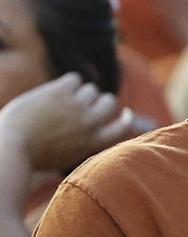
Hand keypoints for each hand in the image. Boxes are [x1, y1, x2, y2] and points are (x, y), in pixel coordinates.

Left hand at [0, 73, 148, 171]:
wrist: (10, 146)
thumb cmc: (31, 157)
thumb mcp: (65, 157)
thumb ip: (83, 144)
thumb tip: (94, 135)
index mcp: (93, 142)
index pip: (124, 127)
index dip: (126, 118)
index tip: (124, 114)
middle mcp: (90, 123)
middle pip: (110, 102)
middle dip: (100, 101)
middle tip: (86, 103)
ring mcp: (76, 107)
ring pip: (91, 89)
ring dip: (80, 92)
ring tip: (63, 99)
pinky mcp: (59, 92)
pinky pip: (74, 79)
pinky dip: (68, 83)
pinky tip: (56, 90)